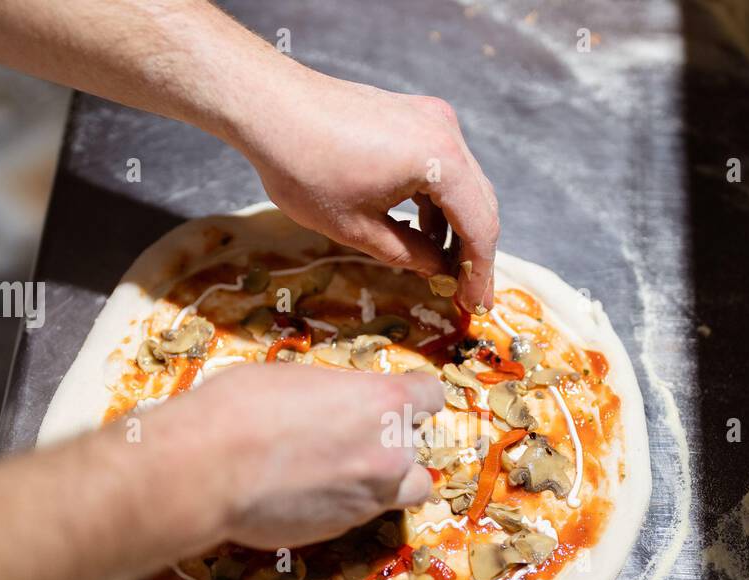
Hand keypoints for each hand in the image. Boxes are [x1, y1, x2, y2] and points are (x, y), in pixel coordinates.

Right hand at [146, 363, 445, 551]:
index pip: (431, 395)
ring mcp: (371, 497)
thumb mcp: (295, 378)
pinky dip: (346, 504)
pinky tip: (310, 493)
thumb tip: (333, 405)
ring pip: (406, 490)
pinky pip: (362, 514)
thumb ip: (334, 395)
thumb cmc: (242, 407)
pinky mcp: (344, 529)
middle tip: (353, 438)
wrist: (208, 468)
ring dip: (385, 481)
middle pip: (418, 448)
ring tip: (345, 472)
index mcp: (385, 402)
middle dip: (392, 443)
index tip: (398, 399)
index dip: (414, 397)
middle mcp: (391, 452)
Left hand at [234, 66, 498, 313]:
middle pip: (479, 202)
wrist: (269, 106)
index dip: (480, 272)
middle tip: (467, 293)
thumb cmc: (305, 167)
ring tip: (442, 268)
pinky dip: (437, 200)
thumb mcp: (358, 228)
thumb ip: (408, 254)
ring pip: (461, 184)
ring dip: (455, 226)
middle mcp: (445, 132)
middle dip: (473, 251)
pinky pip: (440, 166)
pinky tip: (422, 231)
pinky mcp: (412, 116)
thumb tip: (437, 270)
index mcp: (440, 160)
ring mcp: (430, 119)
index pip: (479, 225)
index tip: (476, 305)